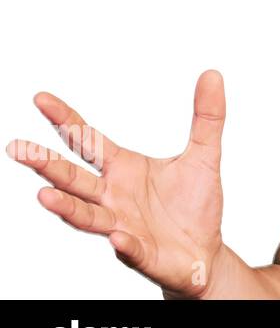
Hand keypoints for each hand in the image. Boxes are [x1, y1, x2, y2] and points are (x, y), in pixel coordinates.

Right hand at [6, 69, 227, 298]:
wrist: (203, 251)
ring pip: (88, 216)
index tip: (41, 99)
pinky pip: (129, 248)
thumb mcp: (205, 154)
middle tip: (19, 149)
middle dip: (47, 165)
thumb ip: (207, 117)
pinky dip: (122, 243)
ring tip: (45, 196)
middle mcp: (114, 196)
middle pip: (74, 179)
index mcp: (124, 169)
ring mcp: (123, 225)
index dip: (66, 120)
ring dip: (67, 207)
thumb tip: (212, 75)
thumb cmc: (195, 204)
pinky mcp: (141, 253)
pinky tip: (117, 236)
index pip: (88, 141)